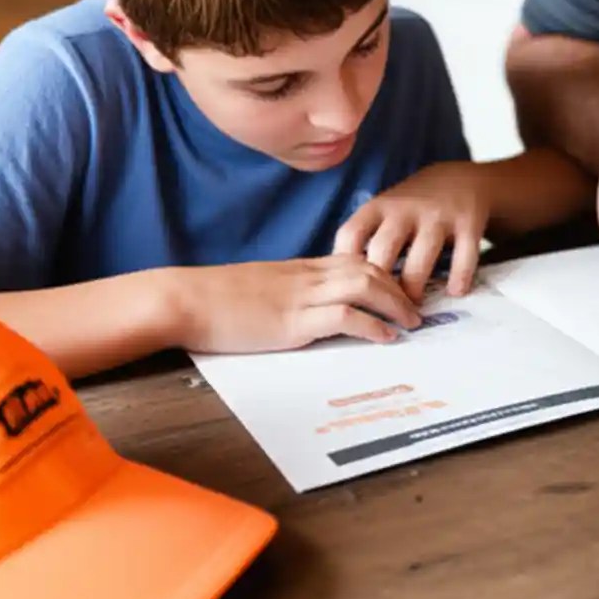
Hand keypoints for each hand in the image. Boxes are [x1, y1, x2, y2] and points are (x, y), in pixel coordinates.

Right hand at [170, 256, 421, 352]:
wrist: (181, 299)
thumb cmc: (212, 300)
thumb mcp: (258, 291)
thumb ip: (285, 294)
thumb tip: (302, 310)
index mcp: (298, 268)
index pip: (353, 259)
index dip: (383, 273)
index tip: (402, 290)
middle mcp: (305, 276)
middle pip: (368, 267)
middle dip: (400, 286)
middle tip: (417, 307)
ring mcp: (300, 297)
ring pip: (364, 285)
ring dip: (395, 304)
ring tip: (412, 322)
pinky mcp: (292, 322)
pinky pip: (344, 316)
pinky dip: (371, 326)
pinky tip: (385, 338)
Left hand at [334, 162, 489, 301]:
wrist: (460, 180)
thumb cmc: (412, 207)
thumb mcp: (383, 211)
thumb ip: (363, 240)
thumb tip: (337, 282)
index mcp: (378, 208)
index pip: (350, 235)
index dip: (343, 266)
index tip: (346, 293)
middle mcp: (405, 210)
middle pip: (383, 250)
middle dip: (380, 286)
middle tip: (381, 312)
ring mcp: (437, 216)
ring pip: (421, 257)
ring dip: (415, 287)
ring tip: (412, 310)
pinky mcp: (468, 224)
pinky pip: (464, 255)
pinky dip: (459, 277)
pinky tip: (454, 292)